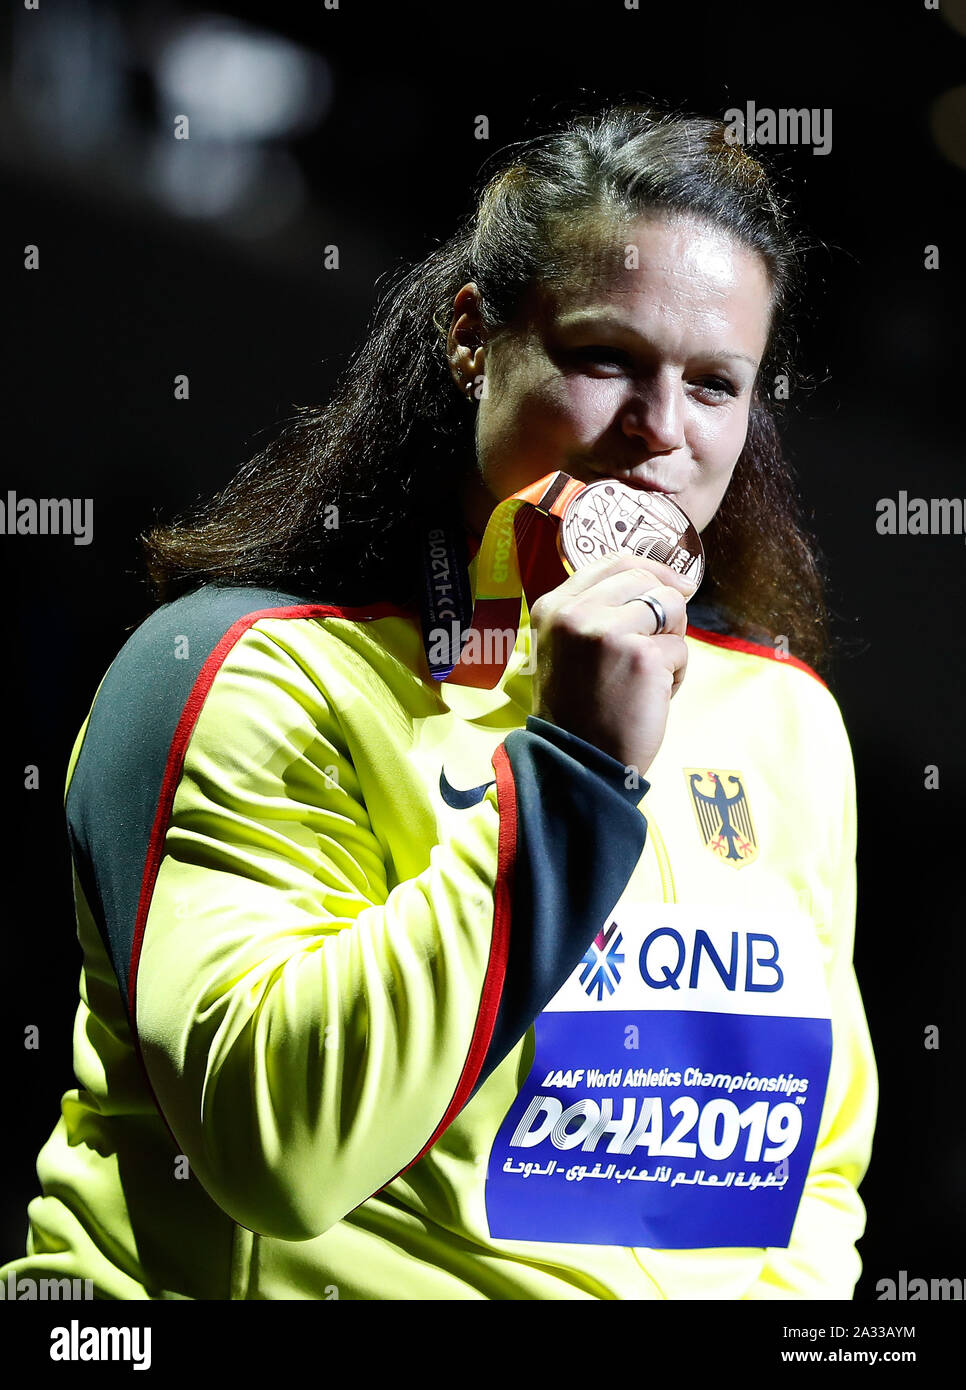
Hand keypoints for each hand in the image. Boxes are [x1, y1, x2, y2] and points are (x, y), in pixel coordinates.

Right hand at [528, 551, 696, 779]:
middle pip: (647, 581)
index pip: (615, 562)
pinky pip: (681, 650)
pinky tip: (651, 698)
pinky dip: (676, 676)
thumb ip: (597, 611)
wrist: (576, 763)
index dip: (652, 570)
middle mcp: (576, 613)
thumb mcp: (567, 648)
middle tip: (654, 650)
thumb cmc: (578, 710)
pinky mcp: (642, 657)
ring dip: (672, 643)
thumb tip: (661, 583)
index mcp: (553, 606)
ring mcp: (608, 631)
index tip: (675, 586)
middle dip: (665, 612)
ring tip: (648, 676)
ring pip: (671, 608)